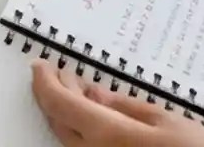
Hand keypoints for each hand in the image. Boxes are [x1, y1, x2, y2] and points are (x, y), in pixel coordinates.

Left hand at [31, 61, 203, 146]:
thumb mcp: (165, 120)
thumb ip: (124, 106)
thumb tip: (94, 94)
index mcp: (107, 134)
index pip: (60, 103)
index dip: (44, 81)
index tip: (38, 64)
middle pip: (58, 121)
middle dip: (54, 94)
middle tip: (61, 72)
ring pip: (68, 138)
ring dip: (67, 112)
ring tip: (79, 91)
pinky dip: (81, 129)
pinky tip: (94, 117)